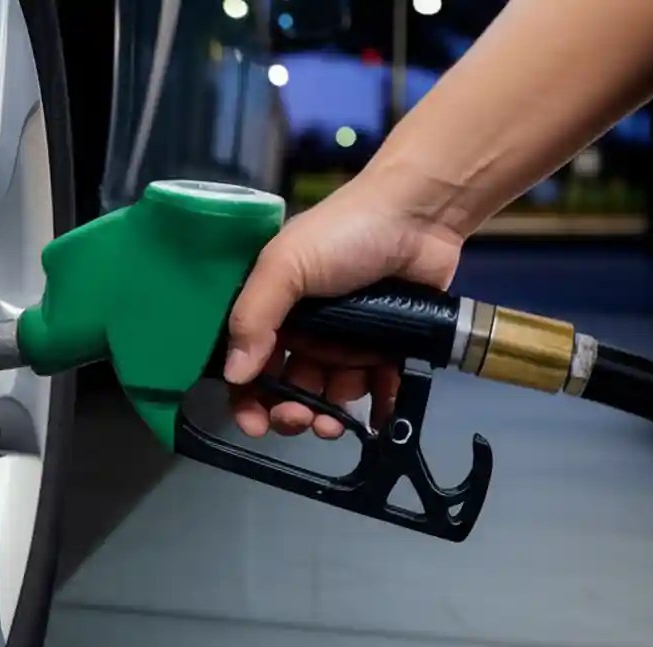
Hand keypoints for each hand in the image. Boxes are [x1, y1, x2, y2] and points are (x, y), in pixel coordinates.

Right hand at [223, 171, 464, 438]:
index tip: (253, 424)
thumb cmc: (343, 234)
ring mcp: (345, 339)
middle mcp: (304, 328)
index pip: (246, 362)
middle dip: (289, 412)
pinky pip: (376, 387)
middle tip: (302, 420)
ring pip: (330, 394)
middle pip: (287, 387)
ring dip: (329, 414)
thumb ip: (254, 318)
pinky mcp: (385, 346)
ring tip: (338, 421)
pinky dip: (375, 408)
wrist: (420, 215)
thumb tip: (232, 375)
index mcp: (272, 308)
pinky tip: (375, 420)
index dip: (245, 397)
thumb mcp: (285, 267)